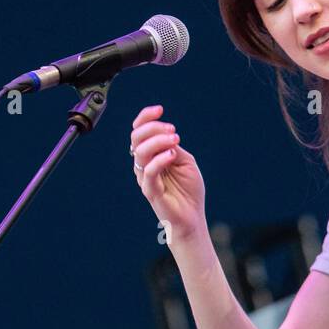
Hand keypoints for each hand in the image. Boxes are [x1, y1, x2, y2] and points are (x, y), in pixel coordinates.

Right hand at [130, 104, 206, 246]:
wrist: (192, 218)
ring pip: (140, 152)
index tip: (160, 110)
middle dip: (154, 128)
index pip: (139, 131)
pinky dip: (160, 159)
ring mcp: (145, 178)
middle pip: (136, 138)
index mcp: (150, 156)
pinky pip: (148, 172)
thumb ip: (172, 147)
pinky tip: (172, 155)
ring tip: (175, 141)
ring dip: (158, 141)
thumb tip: (165, 135)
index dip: (145, 117)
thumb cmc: (188, 191)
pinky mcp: (150, 191)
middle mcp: (144, 165)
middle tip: (173, 131)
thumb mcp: (184, 161)